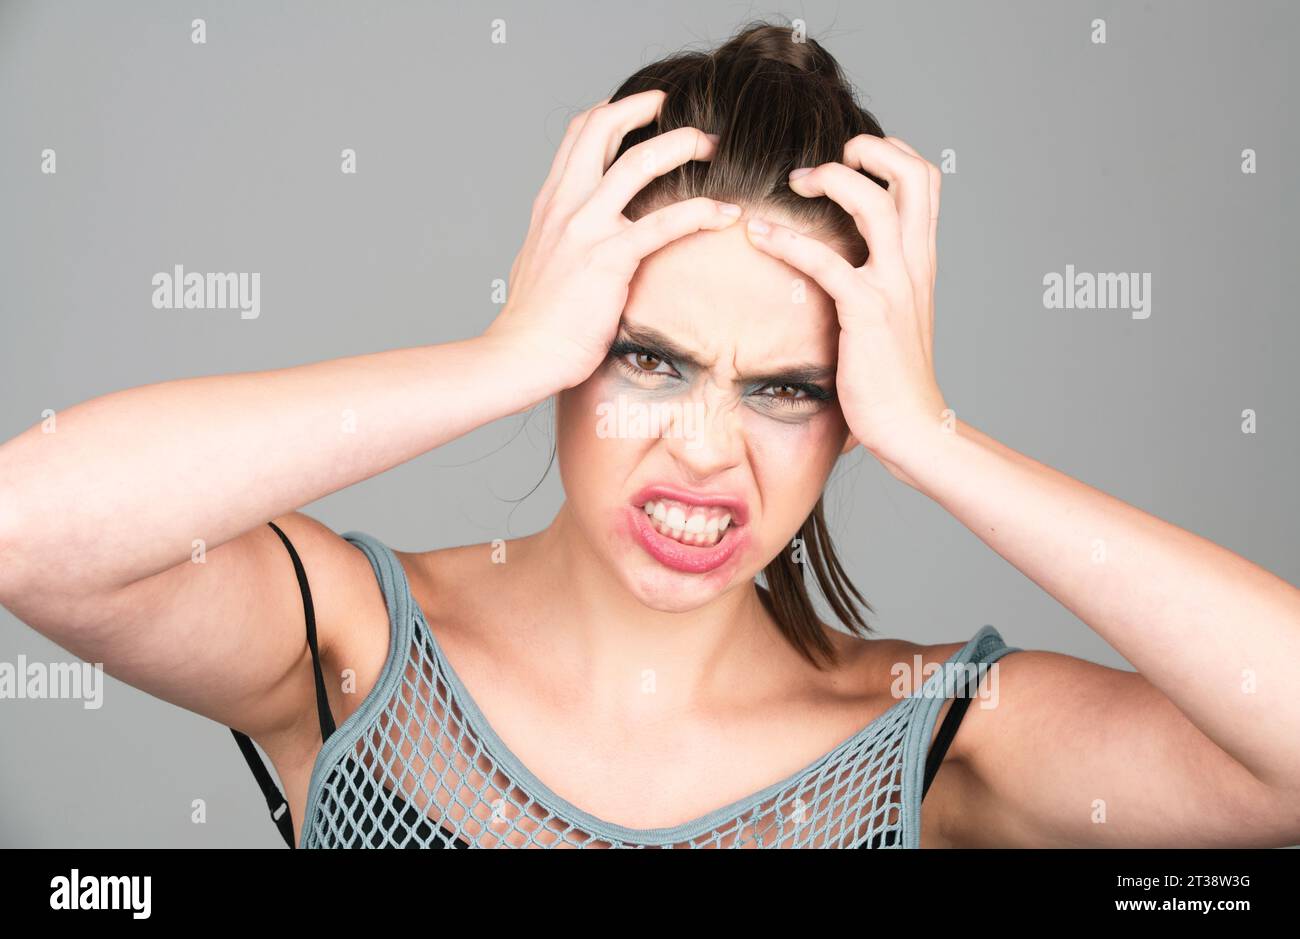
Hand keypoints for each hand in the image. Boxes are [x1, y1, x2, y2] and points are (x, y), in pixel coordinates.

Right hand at [483, 90, 743, 391]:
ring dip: (682, 144)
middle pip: (602, 126)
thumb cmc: (534, 320)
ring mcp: (585, 228)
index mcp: (550, 202)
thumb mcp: (540, 260)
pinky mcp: (609, 259)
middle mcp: (565, 205)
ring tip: (713, 146)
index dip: (615, 110)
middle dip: (646, 107)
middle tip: (685, 111)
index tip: (648, 109)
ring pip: (639, 162)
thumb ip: (559, 237)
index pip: (579, 133)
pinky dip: (702, 211)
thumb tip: (574, 237)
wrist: (521, 354)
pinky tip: (727, 213)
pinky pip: (664, 224)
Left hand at [741, 134, 946, 481]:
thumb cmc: (893, 376)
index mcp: (921, 260)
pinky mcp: (867, 312)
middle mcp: (915, 263)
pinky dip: (787, 240)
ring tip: (793, 182)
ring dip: (830, 179)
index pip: (924, 180)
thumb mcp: (894, 315)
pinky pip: (827, 261)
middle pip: (914, 174)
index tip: (851, 156)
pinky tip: (757, 234)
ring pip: (874, 203)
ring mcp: (895, 285)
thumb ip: (877, 280)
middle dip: (869, 149)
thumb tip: (843, 263)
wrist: (912, 425)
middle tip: (824, 159)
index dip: (891, 152)